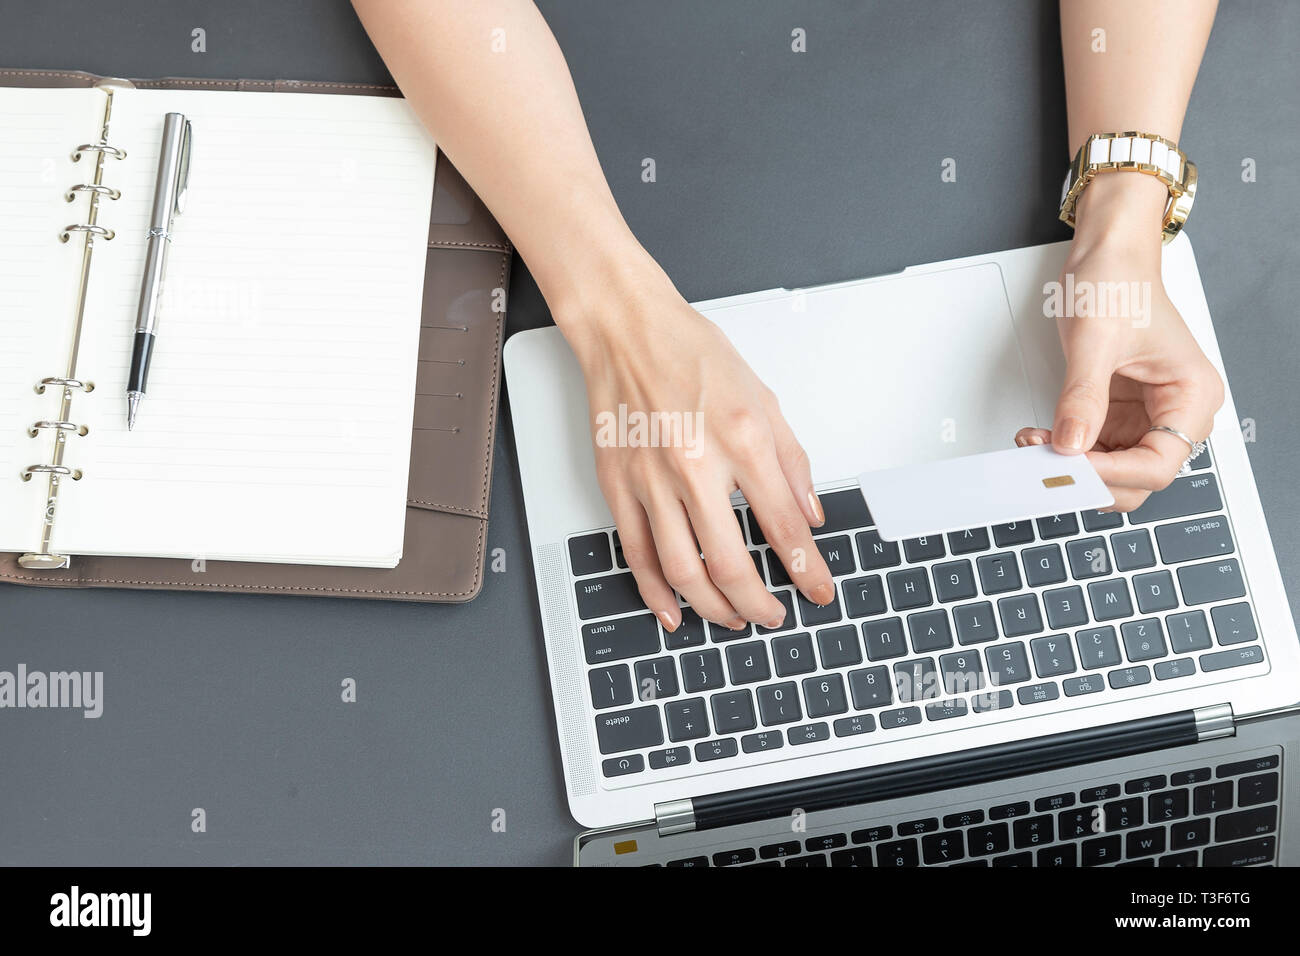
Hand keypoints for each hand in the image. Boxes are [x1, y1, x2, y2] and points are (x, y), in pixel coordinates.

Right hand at [559, 265, 834, 631]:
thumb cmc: (691, 354)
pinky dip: (655, 592)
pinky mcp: (617, 485)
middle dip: (759, 603)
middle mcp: (696, 464)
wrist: (627, 329)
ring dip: (713, 607)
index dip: (806, 568)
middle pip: (731, 563)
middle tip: (773, 616)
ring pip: (682, 570)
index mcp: (742, 438)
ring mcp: (651, 479)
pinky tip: (674, 610)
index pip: (783, 524)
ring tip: (732, 618)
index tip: (819, 590)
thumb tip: (810, 514)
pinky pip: (636, 554)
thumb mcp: (763, 398)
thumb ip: (792, 461)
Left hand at [1016, 175, 1223, 510]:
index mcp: (1192, 395)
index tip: (1069, 470)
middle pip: (1138, 477)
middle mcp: (1174, 411)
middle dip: (1090, 477)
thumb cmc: (1119, 282)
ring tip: (1034, 447)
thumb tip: (1070, 444)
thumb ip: (1083, 396)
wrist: (1107, 256)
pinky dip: (1065, 451)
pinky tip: (1040, 437)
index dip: (1113, 475)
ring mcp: (1144, 416)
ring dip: (1071, 467)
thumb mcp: (1095, 340)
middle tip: (1043, 469)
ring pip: (1112, 469)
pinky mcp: (1117, 413)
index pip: (1159, 463)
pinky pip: (1092, 448)